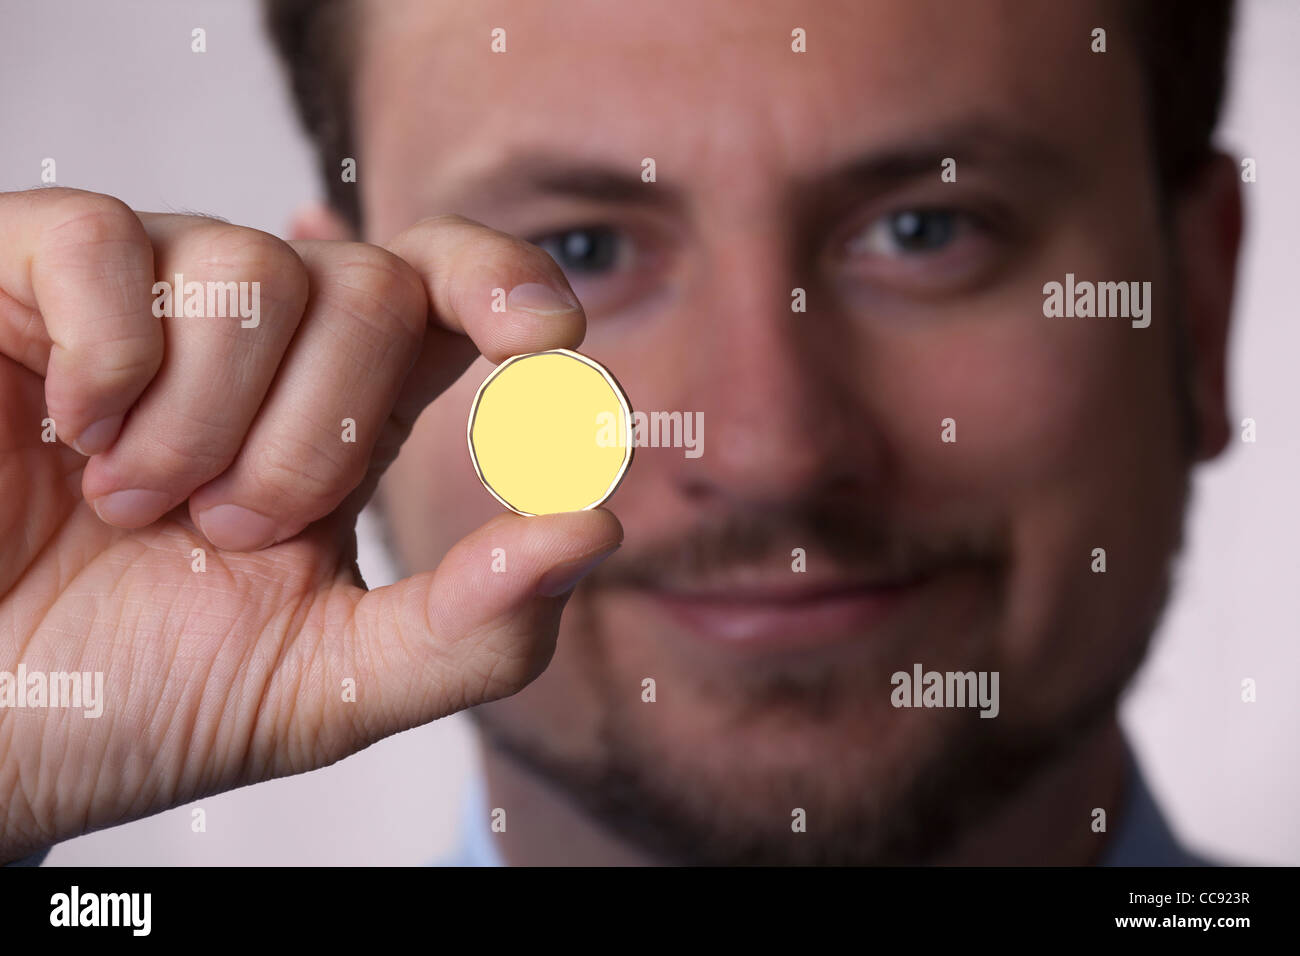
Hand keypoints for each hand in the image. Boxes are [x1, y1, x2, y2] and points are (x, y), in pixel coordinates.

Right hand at [0, 188, 621, 861]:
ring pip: (254, 270)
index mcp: (343, 416)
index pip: (455, 292)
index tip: (548, 343)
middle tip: (230, 529)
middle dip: (319, 436)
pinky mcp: (23, 278)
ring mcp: (144, 301)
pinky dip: (105, 356)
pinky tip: (71, 435)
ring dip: (205, 423)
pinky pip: (105, 243)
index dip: (512, 290)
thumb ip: (471, 628)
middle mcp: (259, 343)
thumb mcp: (327, 685)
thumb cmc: (133, 699)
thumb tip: (592, 531)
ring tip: (133, 507)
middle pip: (373, 288)